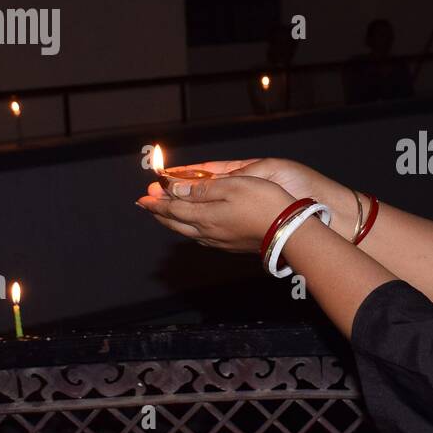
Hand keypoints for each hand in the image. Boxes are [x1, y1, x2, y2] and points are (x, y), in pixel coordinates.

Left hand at [160, 158, 363, 237]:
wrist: (289, 231)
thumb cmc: (264, 204)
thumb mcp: (230, 186)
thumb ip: (200, 189)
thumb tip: (173, 190)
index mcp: (204, 215)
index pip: (172, 207)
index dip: (157, 200)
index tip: (144, 195)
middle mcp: (207, 231)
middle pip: (176, 221)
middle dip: (160, 212)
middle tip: (147, 204)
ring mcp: (219, 241)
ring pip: (187, 232)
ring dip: (173, 221)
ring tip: (165, 215)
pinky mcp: (231, 246)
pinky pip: (201, 238)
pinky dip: (189, 230)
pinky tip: (193, 229)